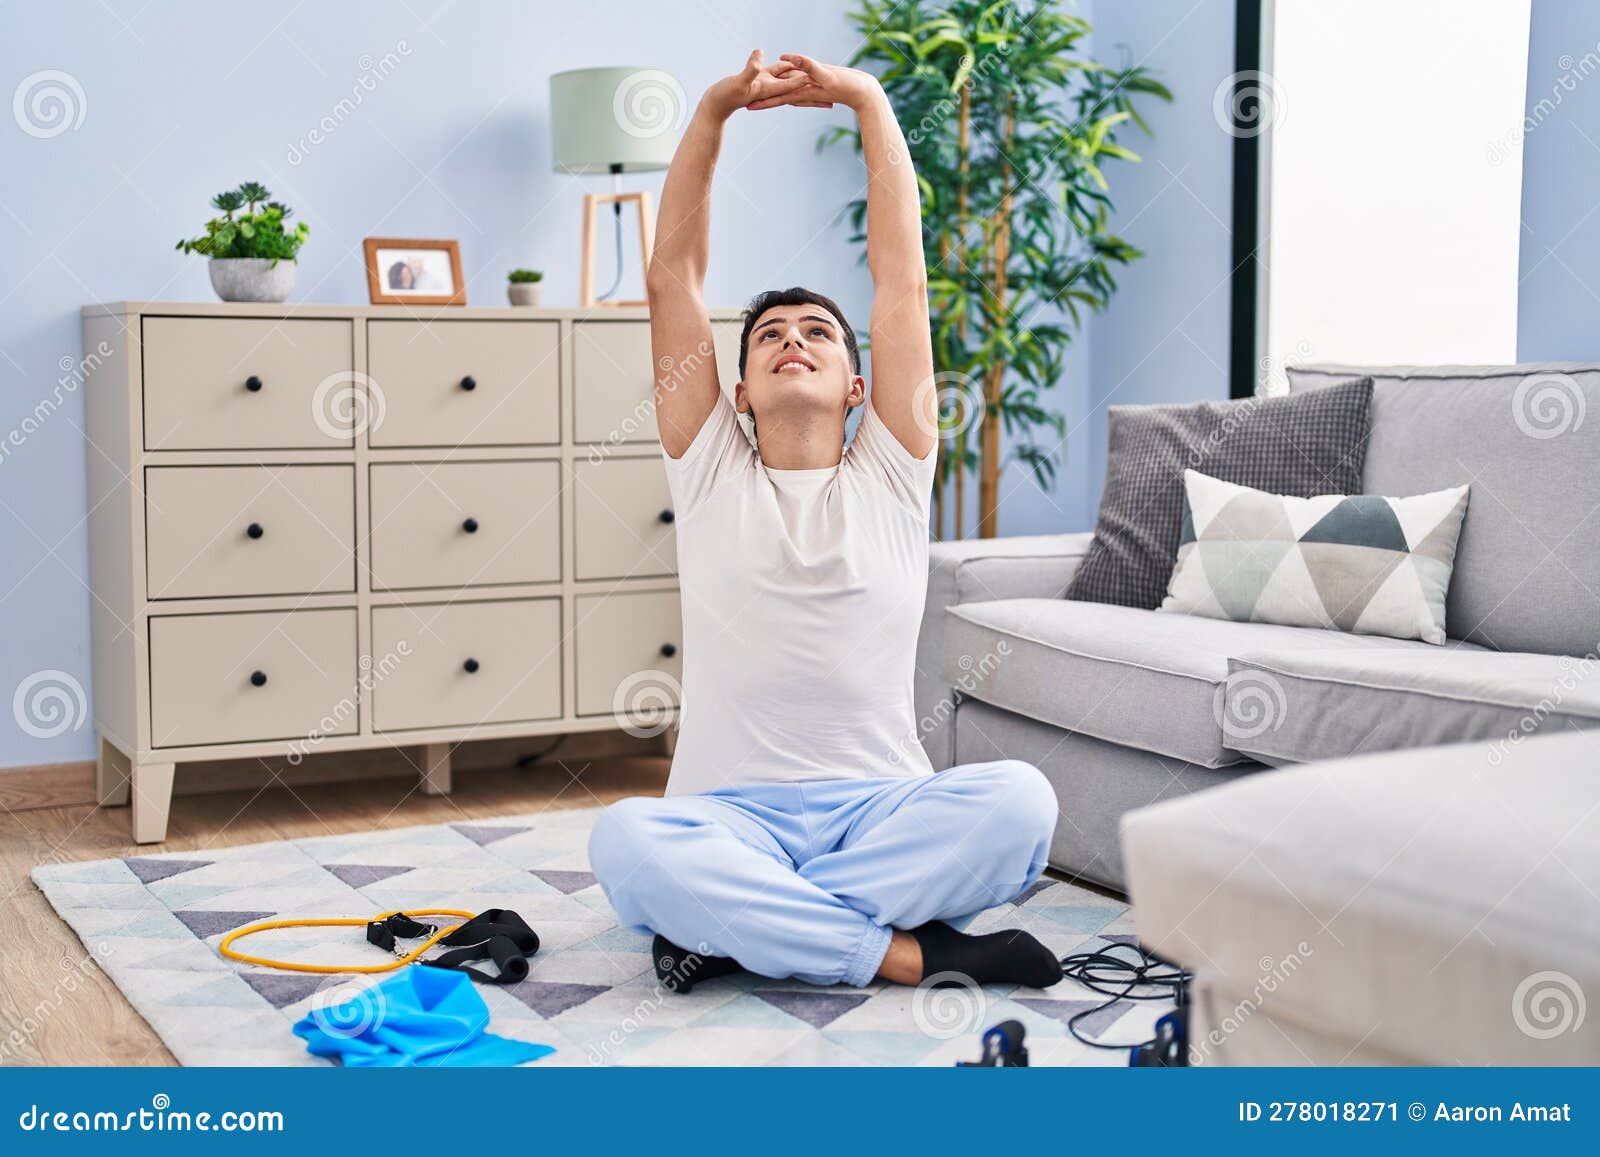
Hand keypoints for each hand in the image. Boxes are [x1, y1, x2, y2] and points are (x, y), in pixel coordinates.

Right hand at [702, 49, 833, 119]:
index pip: (793, 84)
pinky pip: (779, 73)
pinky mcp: (761, 79)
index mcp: (769, 89)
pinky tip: (800, 69)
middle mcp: (772, 88)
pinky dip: (790, 70)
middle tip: (835, 93)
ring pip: (791, 79)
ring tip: (824, 82)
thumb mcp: (738, 82)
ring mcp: (767, 85)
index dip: (808, 81)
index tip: (825, 81)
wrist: (715, 105)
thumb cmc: (724, 95)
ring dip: (806, 80)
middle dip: (815, 90)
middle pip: (798, 87)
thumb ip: (750, 69)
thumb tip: (760, 54)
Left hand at [752, 54, 880, 110]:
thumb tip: (790, 59)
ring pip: (788, 91)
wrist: (863, 93)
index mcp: (802, 92)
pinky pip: (800, 85)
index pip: (778, 98)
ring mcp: (811, 89)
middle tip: (748, 104)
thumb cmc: (847, 86)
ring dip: (775, 94)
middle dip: (765, 100)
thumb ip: (809, 66)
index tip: (748, 106)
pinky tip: (786, 82)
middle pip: (779, 97)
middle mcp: (804, 92)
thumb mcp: (827, 74)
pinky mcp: (817, 84)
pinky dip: (790, 83)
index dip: (763, 101)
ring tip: (761, 95)